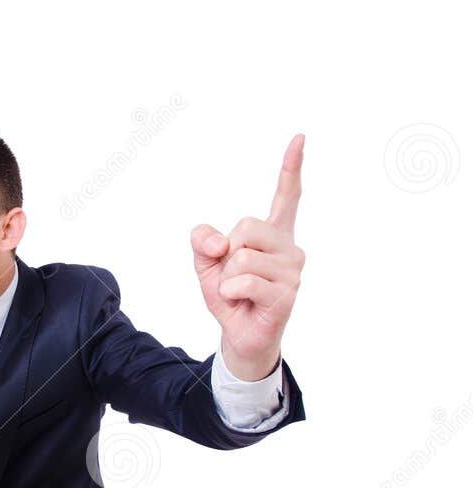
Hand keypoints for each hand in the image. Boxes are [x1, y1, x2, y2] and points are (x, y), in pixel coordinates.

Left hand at [190, 134, 306, 380]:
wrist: (239, 334)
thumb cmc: (230, 294)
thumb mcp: (206, 262)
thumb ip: (203, 240)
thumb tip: (218, 242)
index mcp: (274, 234)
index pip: (287, 196)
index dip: (291, 168)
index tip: (299, 138)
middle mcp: (290, 247)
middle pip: (246, 226)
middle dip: (227, 252)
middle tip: (235, 275)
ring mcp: (292, 271)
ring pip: (240, 257)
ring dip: (226, 278)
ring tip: (240, 292)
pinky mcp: (286, 294)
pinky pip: (241, 282)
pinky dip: (230, 293)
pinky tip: (244, 303)